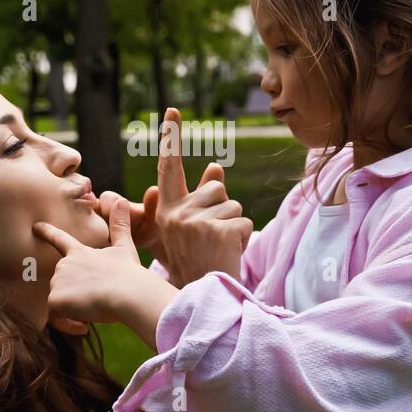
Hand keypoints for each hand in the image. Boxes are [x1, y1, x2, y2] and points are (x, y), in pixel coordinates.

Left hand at [33, 198, 176, 349]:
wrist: (129, 293)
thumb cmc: (129, 273)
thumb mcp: (125, 249)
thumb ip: (120, 226)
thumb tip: (122, 200)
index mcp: (80, 252)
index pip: (60, 239)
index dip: (47, 232)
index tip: (36, 227)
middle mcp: (64, 264)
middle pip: (63, 284)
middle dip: (76, 295)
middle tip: (99, 301)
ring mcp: (58, 281)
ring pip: (61, 301)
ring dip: (74, 309)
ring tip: (96, 310)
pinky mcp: (55, 299)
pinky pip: (56, 318)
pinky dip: (68, 324)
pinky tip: (84, 325)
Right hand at [154, 106, 253, 286]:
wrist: (200, 300)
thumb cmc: (195, 267)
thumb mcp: (191, 230)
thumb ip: (199, 198)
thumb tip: (216, 166)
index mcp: (166, 211)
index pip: (169, 168)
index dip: (171, 138)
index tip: (172, 112)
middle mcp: (176, 212)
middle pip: (217, 188)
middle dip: (224, 209)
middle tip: (212, 241)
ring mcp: (195, 221)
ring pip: (233, 205)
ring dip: (234, 226)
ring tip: (218, 250)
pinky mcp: (217, 230)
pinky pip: (245, 222)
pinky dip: (244, 239)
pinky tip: (228, 255)